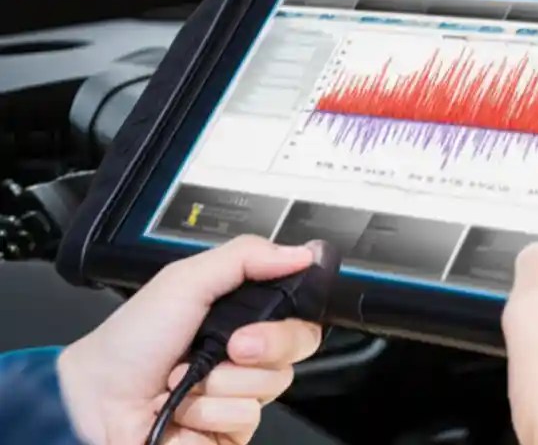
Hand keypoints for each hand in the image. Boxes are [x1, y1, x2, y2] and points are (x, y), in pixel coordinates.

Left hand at [57, 236, 324, 443]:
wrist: (95, 399)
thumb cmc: (131, 341)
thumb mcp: (185, 281)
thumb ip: (245, 257)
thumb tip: (301, 252)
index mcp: (244, 316)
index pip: (300, 316)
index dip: (291, 320)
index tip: (262, 317)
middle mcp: (247, 355)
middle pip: (296, 349)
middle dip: (263, 347)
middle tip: (230, 348)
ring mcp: (240, 395)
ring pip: (270, 387)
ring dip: (221, 385)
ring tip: (185, 382)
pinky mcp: (230, 431)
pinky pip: (246, 420)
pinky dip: (209, 414)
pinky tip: (183, 409)